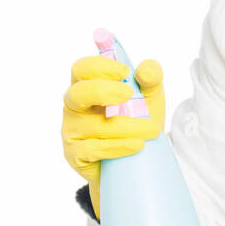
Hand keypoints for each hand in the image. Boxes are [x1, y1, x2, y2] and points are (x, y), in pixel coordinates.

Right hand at [61, 55, 165, 218]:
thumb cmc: (140, 119)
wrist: (140, 158)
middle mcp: (75, 106)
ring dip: (128, 126)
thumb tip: (144, 71)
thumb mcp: (150, 95)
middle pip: (78, 93)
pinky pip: (92, 149)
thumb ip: (151, 76)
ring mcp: (72, 130)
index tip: (125, 71)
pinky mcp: (74, 154)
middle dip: (103, 91)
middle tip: (129, 94)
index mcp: (87, 84)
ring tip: (152, 130)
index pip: (82, 69)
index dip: (100, 67)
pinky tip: (137, 145)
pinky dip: (118, 147)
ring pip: (94, 125)